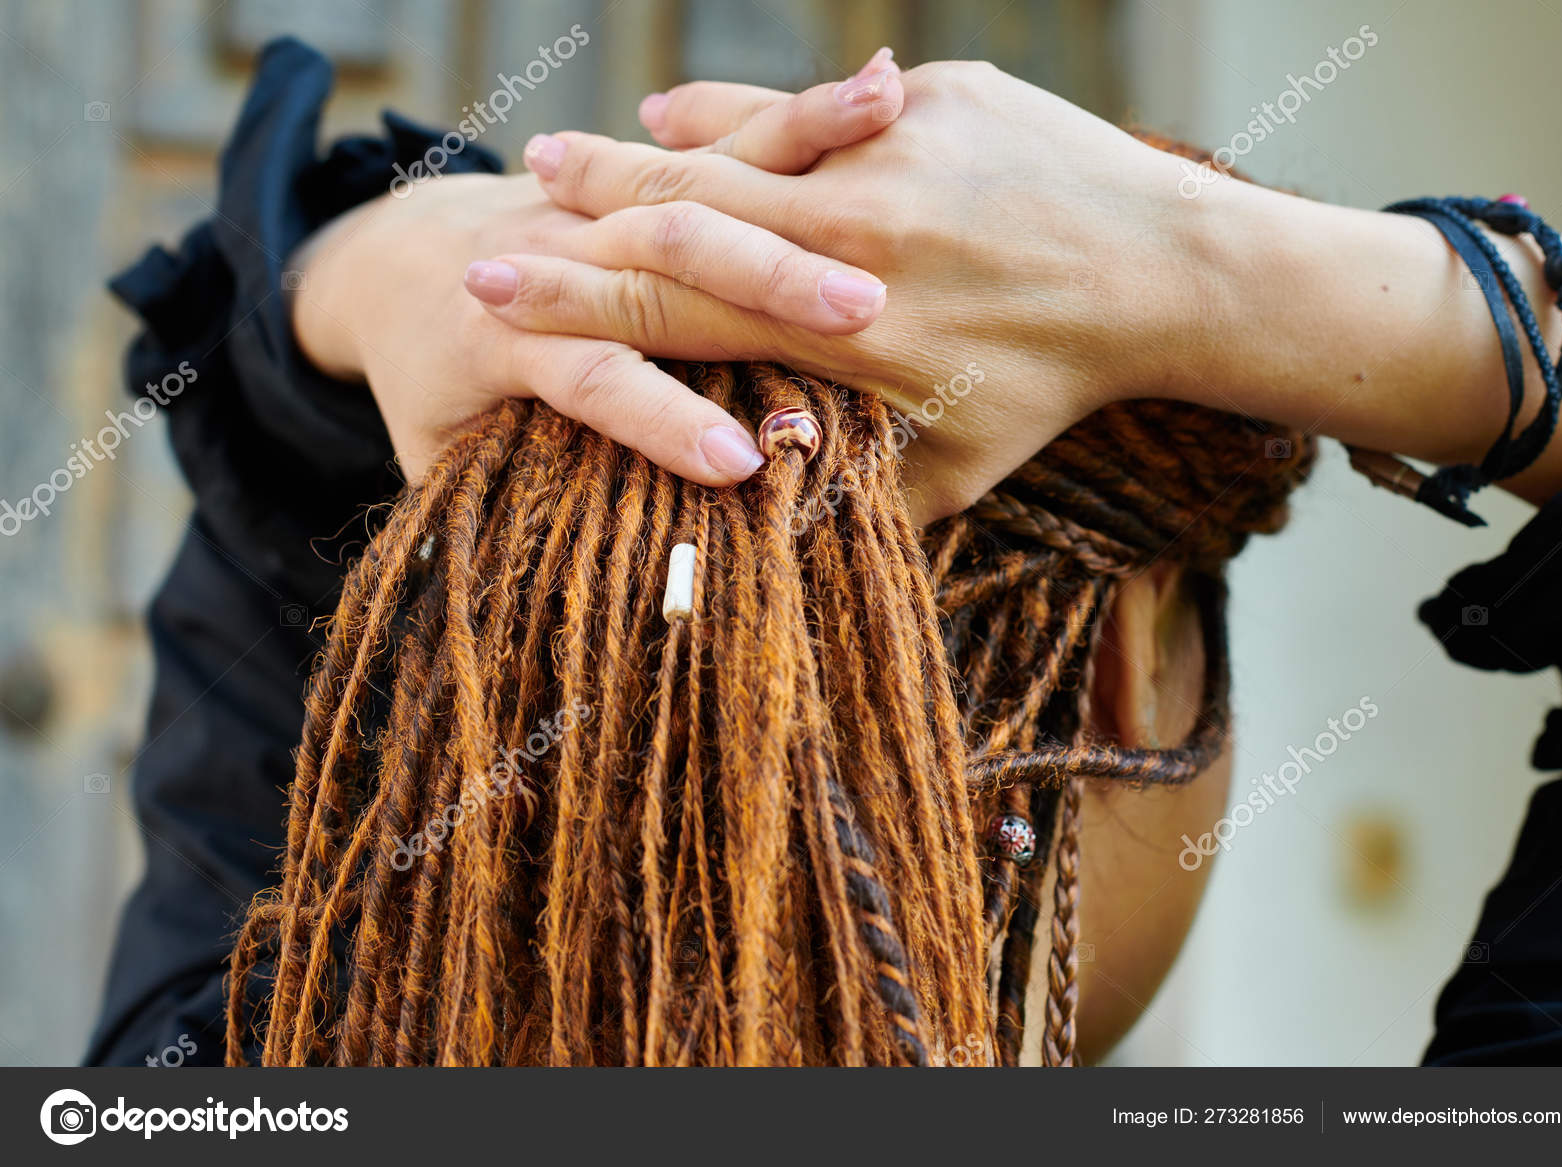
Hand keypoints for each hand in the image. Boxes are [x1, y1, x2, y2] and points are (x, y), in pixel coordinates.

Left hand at [284, 61, 903, 486]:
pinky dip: (802, 117)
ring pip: (712, 177)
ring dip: (799, 149)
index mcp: (509, 336)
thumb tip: (522, 605)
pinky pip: (734, 143)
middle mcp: (563, 250)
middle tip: (858, 305)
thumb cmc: (431, 374)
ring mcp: (607, 200)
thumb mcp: (434, 448)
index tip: (735, 463)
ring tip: (890, 124)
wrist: (398, 259)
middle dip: (769, 279)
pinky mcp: (651, 176)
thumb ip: (486, 501)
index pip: (592, 374)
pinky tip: (883, 93)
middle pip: (673, 263)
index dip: (659, 417)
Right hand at [479, 61, 1211, 520]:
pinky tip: (669, 113)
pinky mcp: (925, 102)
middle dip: (568, 215)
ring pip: (724, 145)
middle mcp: (847, 233)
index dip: (567, 298)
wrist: (1172, 270)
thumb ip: (858, 495)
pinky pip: (800, 105)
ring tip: (551, 157)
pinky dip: (729, 113)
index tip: (484, 290)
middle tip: (488, 210)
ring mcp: (885, 154)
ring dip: (628, 154)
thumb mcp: (958, 466)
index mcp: (839, 327)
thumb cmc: (1058, 383)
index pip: (668, 305)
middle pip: (670, 214)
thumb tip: (771, 525)